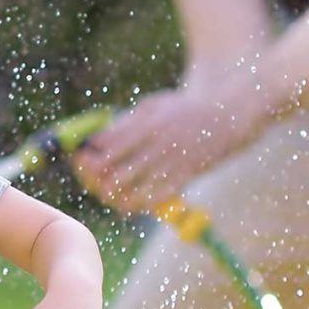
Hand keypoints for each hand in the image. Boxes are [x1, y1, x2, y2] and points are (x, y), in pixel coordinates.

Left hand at [74, 78, 262, 212]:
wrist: (228, 115)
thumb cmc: (185, 109)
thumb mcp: (154, 105)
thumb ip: (127, 123)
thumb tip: (98, 141)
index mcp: (146, 123)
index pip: (107, 146)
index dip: (89, 157)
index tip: (81, 161)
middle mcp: (156, 144)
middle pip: (115, 170)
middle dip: (98, 181)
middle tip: (92, 183)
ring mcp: (172, 162)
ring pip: (134, 189)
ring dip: (116, 196)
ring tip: (109, 196)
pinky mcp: (186, 176)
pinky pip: (157, 197)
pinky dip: (140, 203)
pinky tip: (132, 203)